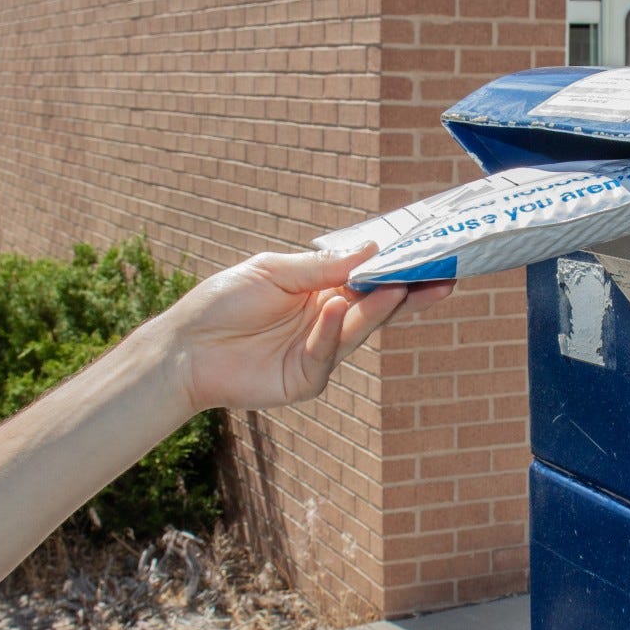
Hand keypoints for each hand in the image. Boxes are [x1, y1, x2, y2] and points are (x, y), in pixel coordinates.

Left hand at [164, 245, 454, 411]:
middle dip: (410, 293)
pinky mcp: (306, 379)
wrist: (186, 348)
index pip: (370, 279)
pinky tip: (333, 308)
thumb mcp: (274, 270)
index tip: (431, 256)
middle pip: (378, 307)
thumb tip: (372, 249)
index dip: (400, 269)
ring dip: (378, 308)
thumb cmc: (224, 301)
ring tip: (399, 287)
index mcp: (322, 291)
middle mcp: (328, 321)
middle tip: (444, 278)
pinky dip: (330, 332)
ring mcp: (320, 352)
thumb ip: (322, 266)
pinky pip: (326, 354)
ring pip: (359, 329)